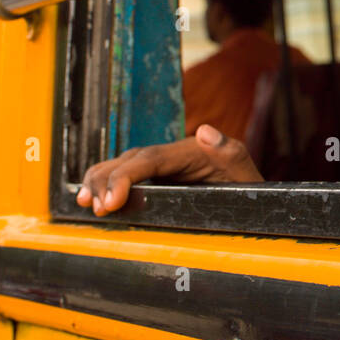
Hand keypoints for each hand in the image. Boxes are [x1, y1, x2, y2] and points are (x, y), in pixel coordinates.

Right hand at [75, 124, 263, 215]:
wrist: (253, 204)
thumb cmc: (250, 191)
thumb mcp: (246, 173)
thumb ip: (230, 153)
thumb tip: (207, 131)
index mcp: (191, 151)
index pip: (149, 158)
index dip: (125, 177)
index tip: (112, 201)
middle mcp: (172, 155)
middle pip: (128, 160)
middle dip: (105, 181)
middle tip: (96, 207)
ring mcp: (163, 167)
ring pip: (121, 167)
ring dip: (99, 182)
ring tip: (86, 203)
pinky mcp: (157, 179)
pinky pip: (126, 177)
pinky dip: (105, 185)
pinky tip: (90, 199)